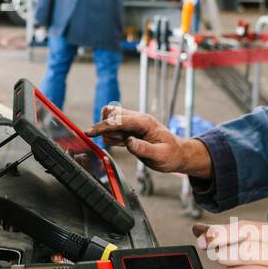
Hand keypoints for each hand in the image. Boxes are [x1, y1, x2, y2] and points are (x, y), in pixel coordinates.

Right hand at [87, 106, 212, 178]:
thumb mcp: (160, 155)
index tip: (90, 133)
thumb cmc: (171, 155)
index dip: (103, 126)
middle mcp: (138, 119)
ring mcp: (134, 123)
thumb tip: (128, 142)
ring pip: (111, 120)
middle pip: (111, 113)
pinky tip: (121, 144)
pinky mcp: (131, 130)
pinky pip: (114, 129)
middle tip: (116, 142)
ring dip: (110, 133)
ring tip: (123, 144)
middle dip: (105, 127)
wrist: (178, 154)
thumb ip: (144, 149)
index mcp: (145, 123)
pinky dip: (112, 136)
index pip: (119, 120)